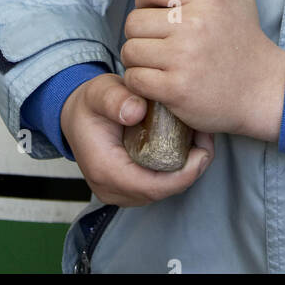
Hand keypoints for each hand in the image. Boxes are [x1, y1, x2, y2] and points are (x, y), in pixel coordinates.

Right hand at [59, 72, 213, 205]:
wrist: (77, 115)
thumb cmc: (90, 104)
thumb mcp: (100, 92)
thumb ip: (115, 98)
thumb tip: (136, 110)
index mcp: (105, 169)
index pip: (152, 185)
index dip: (184, 173)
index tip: (203, 149)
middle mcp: (111, 188)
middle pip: (162, 190)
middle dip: (191, 167)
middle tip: (206, 137)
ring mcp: (119, 191)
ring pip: (163, 189)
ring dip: (186, 168)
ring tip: (199, 138)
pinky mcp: (127, 188)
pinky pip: (157, 184)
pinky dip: (175, 168)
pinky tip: (186, 145)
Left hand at [121, 0, 284, 142]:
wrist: (265, 90)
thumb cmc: (248, 41)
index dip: (146, 2)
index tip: (156, 15)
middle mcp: (193, 24)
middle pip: (134, 21)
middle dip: (139, 34)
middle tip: (155, 44)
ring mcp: (184, 57)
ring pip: (130, 50)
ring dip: (137, 60)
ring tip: (155, 63)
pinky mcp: (177, 89)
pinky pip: (135, 78)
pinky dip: (140, 83)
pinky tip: (157, 83)